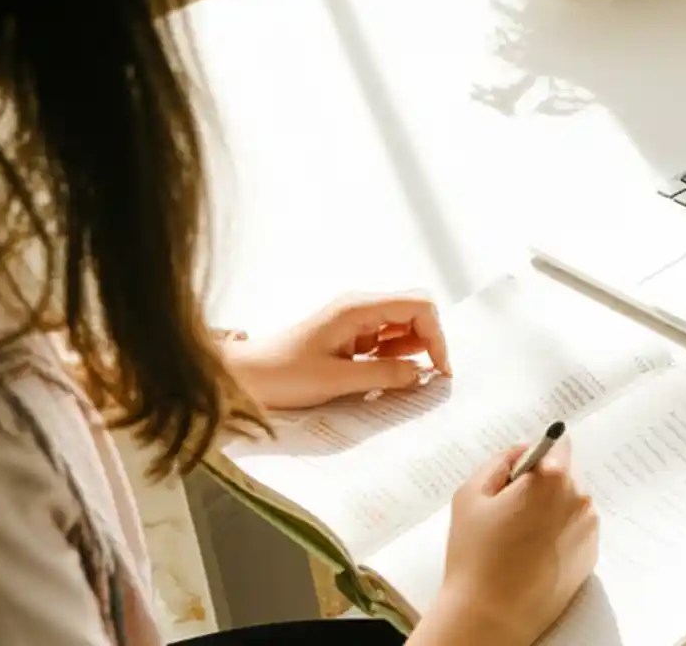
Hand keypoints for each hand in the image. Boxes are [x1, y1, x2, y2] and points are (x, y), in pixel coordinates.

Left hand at [222, 292, 450, 409]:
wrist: (247, 377)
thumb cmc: (283, 375)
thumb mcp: (336, 380)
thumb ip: (383, 375)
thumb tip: (421, 375)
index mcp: (358, 308)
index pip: (419, 305)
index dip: (437, 335)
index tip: (439, 370)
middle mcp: (361, 307)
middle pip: (417, 311)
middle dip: (429, 341)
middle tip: (427, 376)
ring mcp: (358, 320)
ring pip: (405, 326)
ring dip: (413, 351)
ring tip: (401, 380)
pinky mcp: (353, 336)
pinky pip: (388, 340)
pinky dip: (397, 357)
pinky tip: (387, 377)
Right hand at [409, 442, 598, 645]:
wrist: (492, 616)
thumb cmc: (475, 556)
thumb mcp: (471, 495)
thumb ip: (500, 461)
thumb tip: (523, 450)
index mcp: (552, 478)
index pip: (558, 445)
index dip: (536, 457)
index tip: (519, 475)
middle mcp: (579, 499)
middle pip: (564, 476)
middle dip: (541, 486)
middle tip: (510, 514)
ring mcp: (589, 529)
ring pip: (570, 504)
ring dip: (552, 511)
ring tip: (520, 539)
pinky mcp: (591, 555)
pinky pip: (575, 531)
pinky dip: (559, 535)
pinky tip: (534, 555)